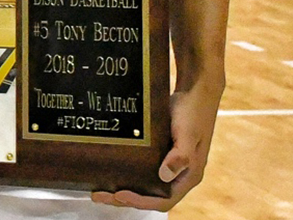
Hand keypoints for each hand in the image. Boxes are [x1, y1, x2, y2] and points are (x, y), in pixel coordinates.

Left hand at [91, 84, 218, 209]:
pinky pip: (141, 169)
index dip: (141, 201)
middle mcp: (178, 174)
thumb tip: (165, 176)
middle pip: (150, 196)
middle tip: (98, 195)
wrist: (194, 92)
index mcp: (189, 175)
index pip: (165, 200)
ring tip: (98, 188)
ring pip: (144, 184)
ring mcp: (168, 163)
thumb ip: (181, 155)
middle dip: (124, 199)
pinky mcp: (158, 153)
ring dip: (122, 188)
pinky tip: (108, 168)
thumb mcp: (187, 133)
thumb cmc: (193, 112)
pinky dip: (125, 173)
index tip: (118, 194)